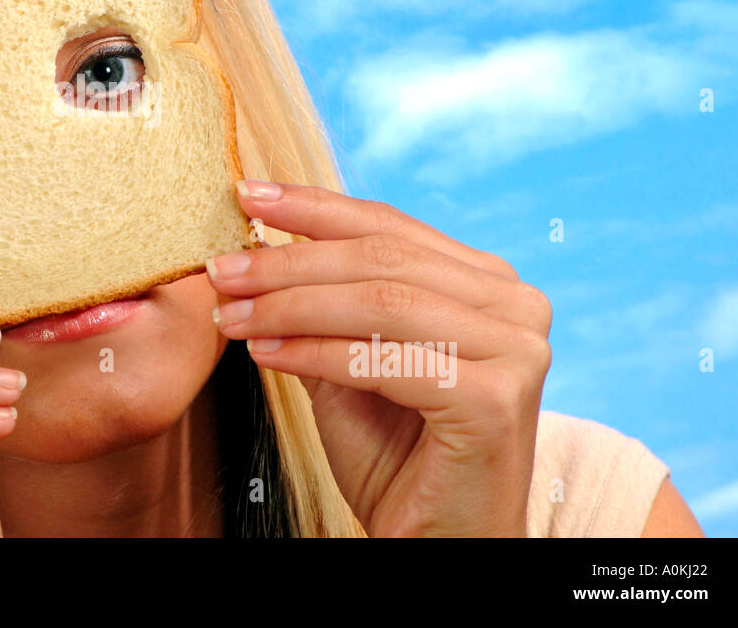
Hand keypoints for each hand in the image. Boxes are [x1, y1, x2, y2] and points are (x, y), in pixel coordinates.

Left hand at [209, 181, 551, 535]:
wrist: (438, 543)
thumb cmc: (396, 456)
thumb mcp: (348, 362)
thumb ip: (321, 305)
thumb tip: (256, 244)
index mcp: (486, 283)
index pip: (389, 227)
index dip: (313, 207)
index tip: (246, 194)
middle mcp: (515, 304)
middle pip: (380, 259)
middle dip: (287, 261)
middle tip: (220, 268)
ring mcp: (517, 349)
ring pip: (380, 302)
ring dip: (290, 305)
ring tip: (231, 313)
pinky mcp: (496, 399)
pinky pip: (384, 359)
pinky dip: (315, 353)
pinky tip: (264, 354)